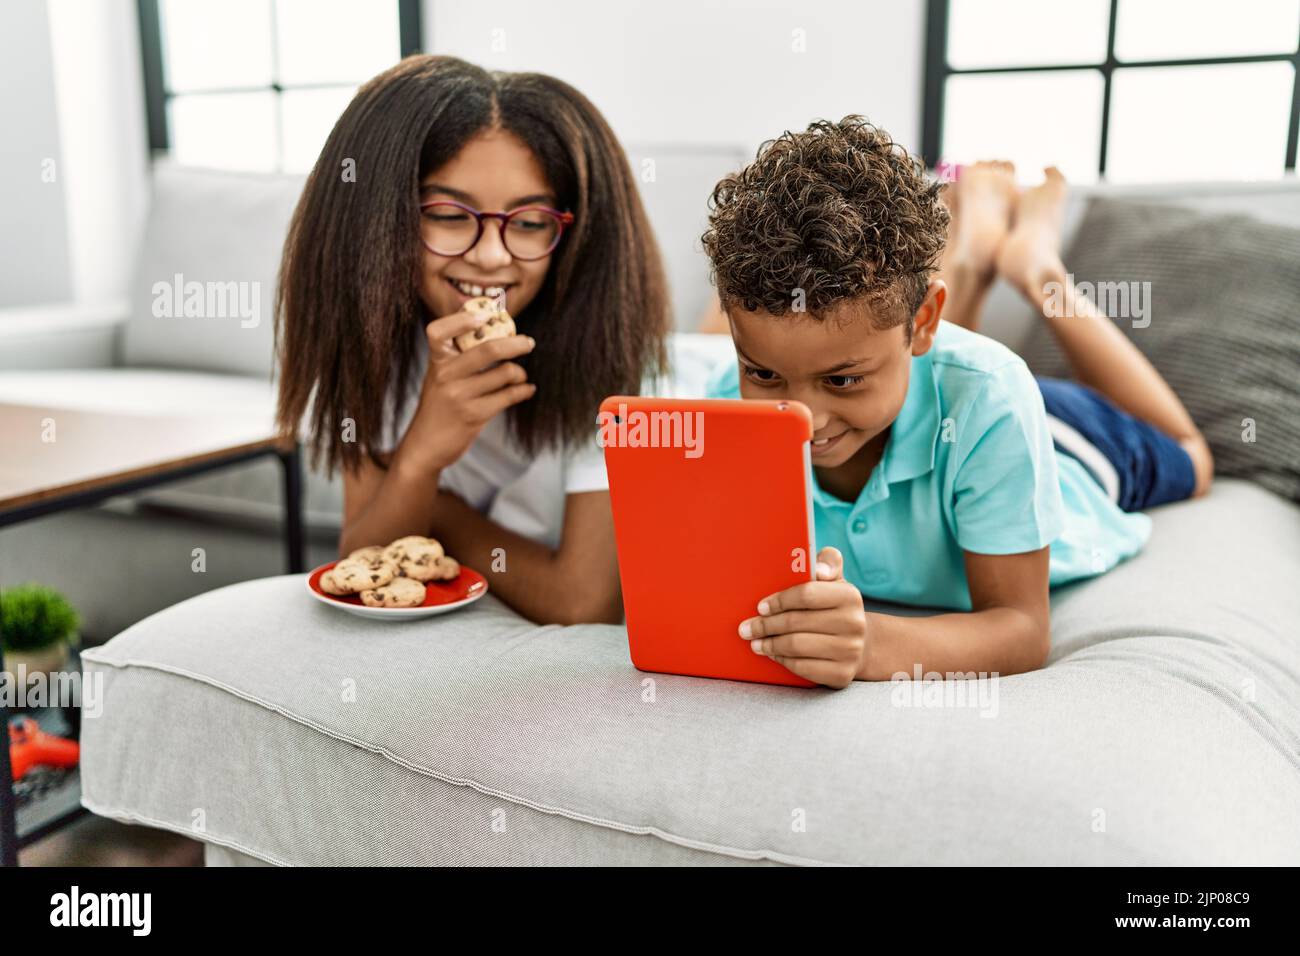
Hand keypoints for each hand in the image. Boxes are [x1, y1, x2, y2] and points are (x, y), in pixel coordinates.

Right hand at [396, 309, 536, 473]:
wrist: (426, 444)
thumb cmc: (440, 403)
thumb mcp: (440, 374)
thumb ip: (457, 351)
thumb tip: (485, 317)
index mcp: (436, 360)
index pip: (439, 330)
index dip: (462, 319)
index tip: (486, 315)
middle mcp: (445, 375)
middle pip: (488, 349)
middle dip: (516, 344)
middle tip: (528, 343)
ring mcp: (459, 396)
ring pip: (505, 373)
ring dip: (520, 374)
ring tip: (520, 377)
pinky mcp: (474, 415)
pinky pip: (509, 396)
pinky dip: (523, 390)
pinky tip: (526, 389)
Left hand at [738, 547, 866, 688]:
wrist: (859, 644)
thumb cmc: (833, 608)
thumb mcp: (833, 582)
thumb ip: (826, 563)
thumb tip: (819, 570)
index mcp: (849, 595)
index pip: (806, 594)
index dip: (779, 601)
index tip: (760, 607)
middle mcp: (854, 623)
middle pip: (796, 622)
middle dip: (765, 625)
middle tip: (746, 628)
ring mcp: (850, 651)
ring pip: (796, 646)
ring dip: (769, 644)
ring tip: (755, 642)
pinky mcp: (842, 674)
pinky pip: (802, 667)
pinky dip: (782, 660)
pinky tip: (774, 654)